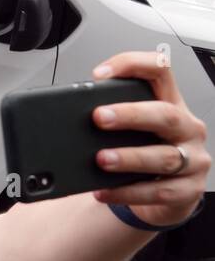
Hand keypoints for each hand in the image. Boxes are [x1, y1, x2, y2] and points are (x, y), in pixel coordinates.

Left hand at [91, 51, 209, 226]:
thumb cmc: (144, 152)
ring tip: (100, 159)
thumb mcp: (132, 129)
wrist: (164, 195)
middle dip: (130, 115)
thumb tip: (68, 113)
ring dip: (129, 157)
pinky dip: (127, 192)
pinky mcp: (188, 190)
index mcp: (171, 104)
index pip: (160, 70)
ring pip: (164, 157)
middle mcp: (187, 128)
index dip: (132, 65)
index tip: (100, 74)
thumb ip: (112, 116)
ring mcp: (192, 160)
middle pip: (165, 114)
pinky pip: (158, 192)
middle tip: (99, 117)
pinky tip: (103, 191)